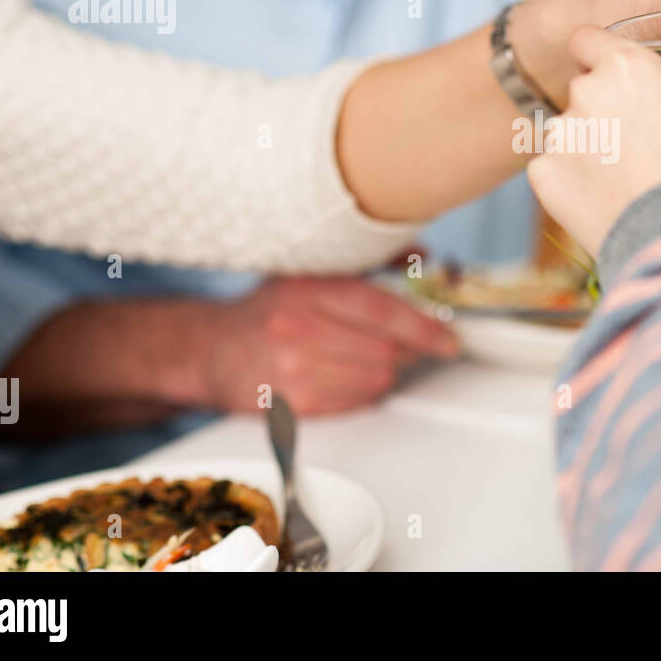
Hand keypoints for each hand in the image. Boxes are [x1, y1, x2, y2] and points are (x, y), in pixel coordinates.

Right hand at [195, 276, 457, 413]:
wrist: (212, 349)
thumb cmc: (269, 309)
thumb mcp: (312, 271)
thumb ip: (372, 261)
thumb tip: (421, 255)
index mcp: (308, 290)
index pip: (381, 310)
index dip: (424, 328)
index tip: (448, 339)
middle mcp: (298, 329)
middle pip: (384, 350)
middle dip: (407, 350)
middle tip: (409, 345)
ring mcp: (292, 370)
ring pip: (374, 380)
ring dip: (385, 372)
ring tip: (368, 357)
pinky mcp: (291, 405)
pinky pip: (353, 403)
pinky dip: (362, 392)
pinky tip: (348, 376)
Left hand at [526, 26, 660, 256]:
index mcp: (626, 66)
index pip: (588, 39)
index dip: (603, 53)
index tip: (623, 78)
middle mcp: (584, 94)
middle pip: (587, 89)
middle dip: (611, 108)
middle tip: (649, 139)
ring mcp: (559, 137)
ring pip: (573, 132)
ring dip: (594, 146)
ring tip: (634, 175)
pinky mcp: (545, 178)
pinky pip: (556, 170)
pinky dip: (576, 182)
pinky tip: (611, 197)